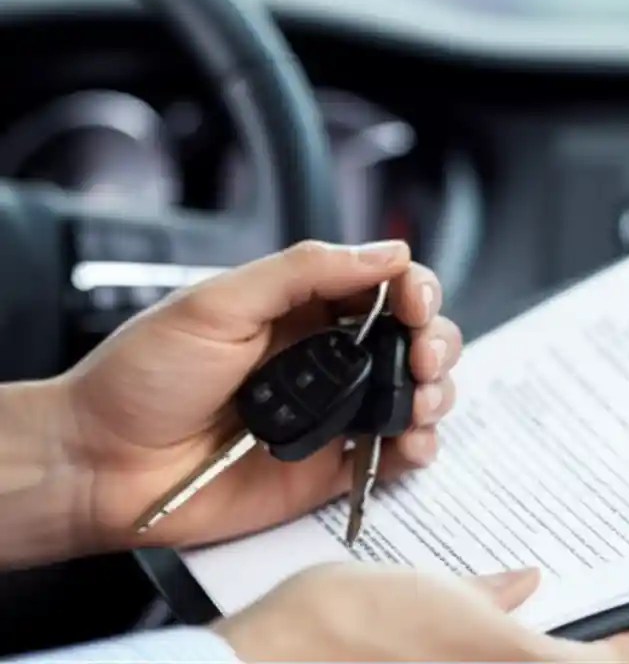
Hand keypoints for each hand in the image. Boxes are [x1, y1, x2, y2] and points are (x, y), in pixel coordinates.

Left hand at [59, 240, 462, 553]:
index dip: (415, 290)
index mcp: (303, 308)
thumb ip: (304, 271)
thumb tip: (387, 252)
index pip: (385, 286)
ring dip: (437, 392)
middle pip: (416, 339)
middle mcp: (328, 358)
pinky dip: (418, 447)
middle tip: (420, 356)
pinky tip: (408, 440)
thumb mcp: (218, 303)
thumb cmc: (140, 379)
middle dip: (436, 342)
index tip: (414, 304)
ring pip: (418, 395)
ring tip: (417, 399)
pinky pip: (396, 456)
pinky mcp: (333, 466)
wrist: (101, 465)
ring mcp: (335, 412)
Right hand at [212, 563, 628, 661]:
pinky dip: (487, 659)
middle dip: (573, 650)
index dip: (619, 643)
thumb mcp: (425, 587)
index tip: (619, 623)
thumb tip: (522, 585)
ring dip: (530, 652)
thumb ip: (486, 593)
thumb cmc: (334, 625)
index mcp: (504, 657)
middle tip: (565, 624)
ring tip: (507, 630)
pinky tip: (463, 649)